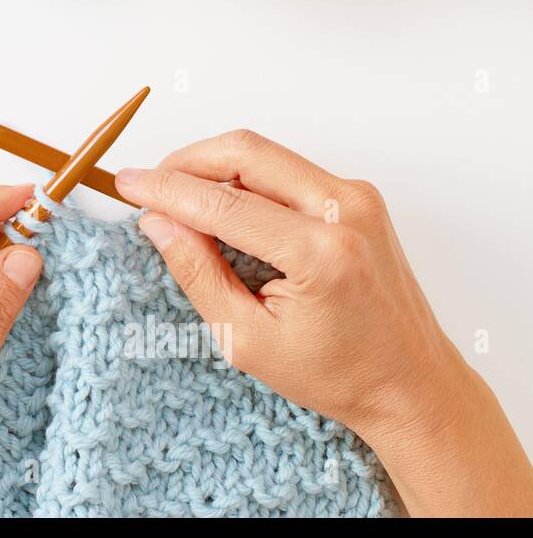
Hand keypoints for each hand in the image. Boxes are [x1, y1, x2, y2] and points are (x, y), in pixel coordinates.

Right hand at [115, 129, 532, 516]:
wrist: (412, 384)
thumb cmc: (337, 374)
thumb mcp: (248, 340)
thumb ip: (198, 273)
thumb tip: (157, 222)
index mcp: (320, 253)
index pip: (223, 202)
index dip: (165, 189)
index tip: (126, 183)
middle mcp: (345, 211)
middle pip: (246, 152)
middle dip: (187, 162)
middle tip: (148, 185)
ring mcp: (357, 198)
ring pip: (265, 154)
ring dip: (214, 167)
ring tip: (178, 198)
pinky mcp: (358, 197)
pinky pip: (287, 169)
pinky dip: (245, 179)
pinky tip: (221, 207)